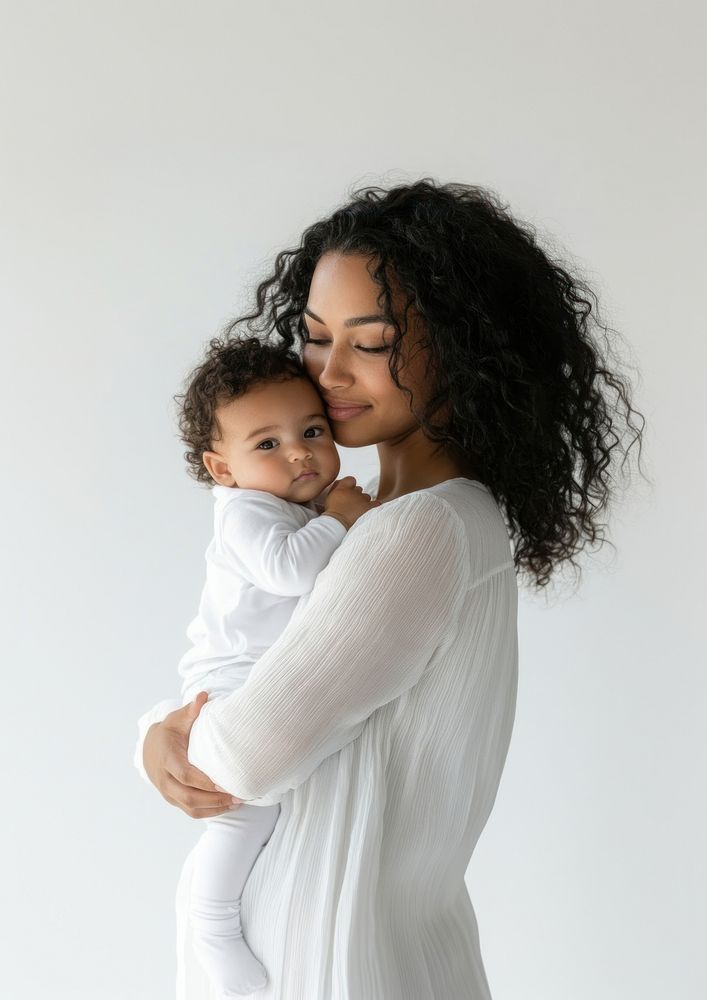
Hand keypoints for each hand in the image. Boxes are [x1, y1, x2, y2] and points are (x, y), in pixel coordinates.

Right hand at [142, 691, 243, 817]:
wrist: (150, 748)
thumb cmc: (169, 731)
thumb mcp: (177, 719)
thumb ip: (191, 710)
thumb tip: (203, 696)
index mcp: (167, 759)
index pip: (184, 775)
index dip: (202, 781)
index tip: (222, 783)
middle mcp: (165, 779)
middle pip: (188, 796)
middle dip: (213, 799)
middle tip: (237, 796)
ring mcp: (168, 792)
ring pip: (190, 807)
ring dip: (214, 808)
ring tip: (237, 803)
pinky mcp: (173, 799)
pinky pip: (190, 811)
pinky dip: (209, 812)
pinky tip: (227, 807)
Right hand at [323, 476, 380, 527]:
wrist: (337, 522)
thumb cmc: (331, 511)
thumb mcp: (329, 496)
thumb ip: (335, 488)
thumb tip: (340, 484)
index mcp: (344, 487)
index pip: (351, 479)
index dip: (350, 485)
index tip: (348, 490)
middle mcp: (354, 491)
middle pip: (359, 489)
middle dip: (356, 494)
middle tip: (351, 503)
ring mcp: (362, 499)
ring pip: (366, 496)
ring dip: (363, 501)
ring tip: (359, 508)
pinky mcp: (369, 507)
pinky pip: (376, 503)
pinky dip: (375, 505)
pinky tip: (372, 509)